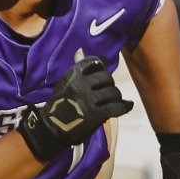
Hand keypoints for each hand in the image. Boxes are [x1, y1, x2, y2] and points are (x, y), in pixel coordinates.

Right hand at [16, 57, 132, 161]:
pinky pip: (117, 107)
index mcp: (74, 75)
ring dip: (115, 97)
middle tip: (106, 90)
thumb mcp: (64, 83)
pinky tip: (127, 105)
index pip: (94, 62)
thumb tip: (81, 50)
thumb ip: (77, 68)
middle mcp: (83, 84)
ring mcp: (91, 99)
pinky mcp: (97, 114)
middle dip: (109, 83)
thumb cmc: (58, 105)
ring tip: (113, 100)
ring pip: (113, 92)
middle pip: (107, 77)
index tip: (102, 68)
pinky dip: (124, 106)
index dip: (101, 64)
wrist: (51, 129)